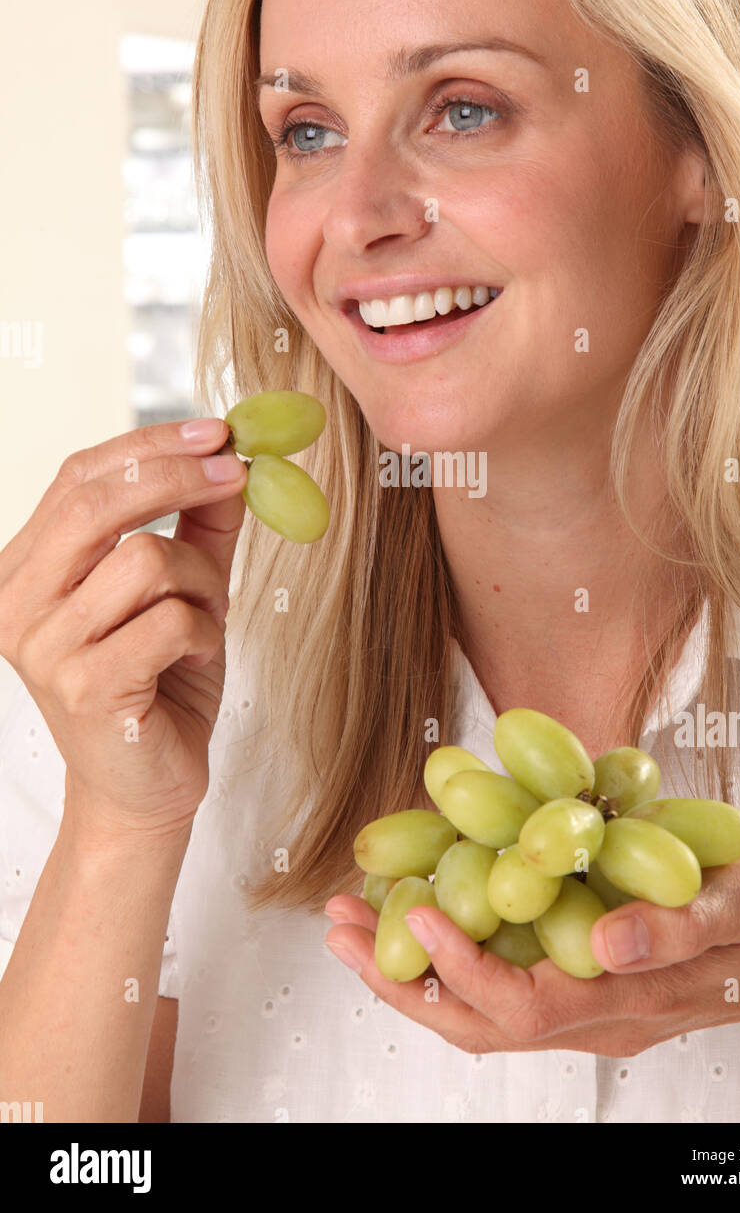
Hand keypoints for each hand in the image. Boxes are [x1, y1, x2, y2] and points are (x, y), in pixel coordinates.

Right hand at [0, 418, 248, 842]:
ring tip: (204, 620)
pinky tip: (194, 658)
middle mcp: (17, 602)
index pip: (77, 477)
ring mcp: (44, 646)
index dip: (149, 445)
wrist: (145, 788)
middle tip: (238, 472)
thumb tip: (232, 459)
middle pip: (98, 503)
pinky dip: (204, 631)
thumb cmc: (158, 685)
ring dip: (202, 584)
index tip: (215, 430)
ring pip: (146, 560)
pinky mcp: (85, 686)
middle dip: (179, 477)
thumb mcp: (181, 590)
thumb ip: (198, 526)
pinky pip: (171, 620)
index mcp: (25, 569)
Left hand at [325, 841, 739, 1056]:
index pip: (527, 1006)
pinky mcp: (577, 989)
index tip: (414, 910)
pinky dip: (446, 960)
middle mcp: (594, 1018)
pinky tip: (415, 914)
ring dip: (407, 974)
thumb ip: (680, 925)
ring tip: (350, 921)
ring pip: (478, 1016)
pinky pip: (495, 990)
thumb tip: (603, 939)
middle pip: (480, 1025)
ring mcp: (583, 1011)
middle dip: (402, 982)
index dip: (465, 964)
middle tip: (338, 925)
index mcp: (630, 1000)